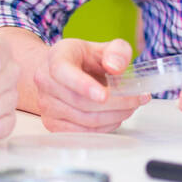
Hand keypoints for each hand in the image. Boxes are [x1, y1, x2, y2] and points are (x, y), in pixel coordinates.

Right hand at [33, 37, 149, 131]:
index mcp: (56, 58)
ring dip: (114, 117)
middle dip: (115, 104)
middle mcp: (46, 82)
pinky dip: (105, 127)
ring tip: (129, 107)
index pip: (63, 72)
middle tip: (136, 99)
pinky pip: (83, 133)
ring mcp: (47, 106)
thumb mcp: (101, 47)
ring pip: (85, 120)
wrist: (58, 73)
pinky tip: (115, 117)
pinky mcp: (52, 125)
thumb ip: (116, 51)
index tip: (104, 95)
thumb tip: (116, 67)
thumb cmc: (80, 60)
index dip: (84, 85)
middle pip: (81, 102)